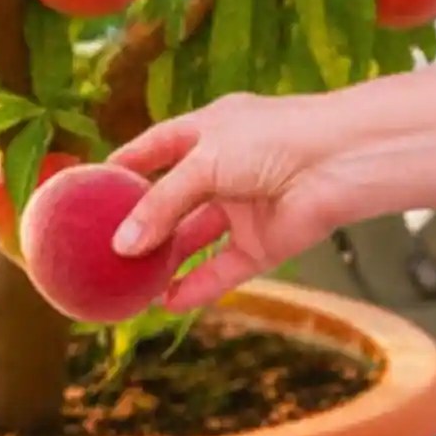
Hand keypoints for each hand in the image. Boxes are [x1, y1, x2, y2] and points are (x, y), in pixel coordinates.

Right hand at [108, 93, 350, 310]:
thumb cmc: (272, 141)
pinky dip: (198, 286)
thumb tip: (123, 246)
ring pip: (195, 240)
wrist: (341, 162)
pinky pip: (223, 269)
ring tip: (131, 282)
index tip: (94, 186)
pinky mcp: (264, 243)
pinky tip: (169, 302)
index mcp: (208, 132)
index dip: (127, 165)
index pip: (156, 148)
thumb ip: (162, 204)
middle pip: (172, 200)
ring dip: (166, 261)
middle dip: (142, 223)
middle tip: (106, 246)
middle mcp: (224, 169)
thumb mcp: (202, 163)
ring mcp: (244, 208)